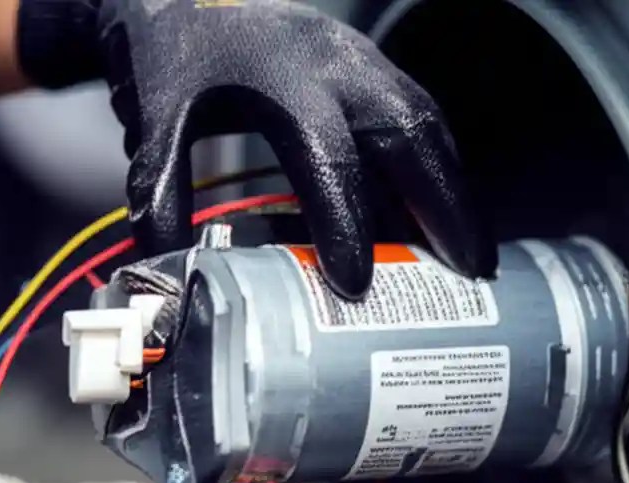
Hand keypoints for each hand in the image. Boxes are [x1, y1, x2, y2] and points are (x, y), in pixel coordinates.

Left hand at [18, 0, 495, 298]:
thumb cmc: (176, 52)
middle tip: (471, 272)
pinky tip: (443, 215)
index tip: (356, 284)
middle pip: (411, 138)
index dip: (347, 224)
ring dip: (454, 190)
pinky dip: (439, 169)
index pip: (331, 159)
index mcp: (286, 80)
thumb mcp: (155, 116)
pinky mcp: (373, 66)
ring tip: (472, 255)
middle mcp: (340, 67)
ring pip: (428, 126)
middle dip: (446, 208)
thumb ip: (161, 186)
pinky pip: (421, 118)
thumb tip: (166, 260)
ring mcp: (364, 62)